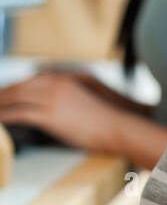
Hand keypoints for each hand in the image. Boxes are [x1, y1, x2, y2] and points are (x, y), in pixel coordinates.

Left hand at [0, 72, 123, 153]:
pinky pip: (20, 114)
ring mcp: (52, 99)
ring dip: (1, 102)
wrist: (117, 125)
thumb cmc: (107, 116)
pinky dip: (5, 116)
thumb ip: (69, 94)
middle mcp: (55, 85)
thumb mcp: (86, 96)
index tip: (6, 92)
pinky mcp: (50, 115)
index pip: (31, 80)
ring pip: (16, 97)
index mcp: (64, 79)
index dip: (15, 86)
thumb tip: (55, 102)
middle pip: (20, 86)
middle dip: (4, 92)